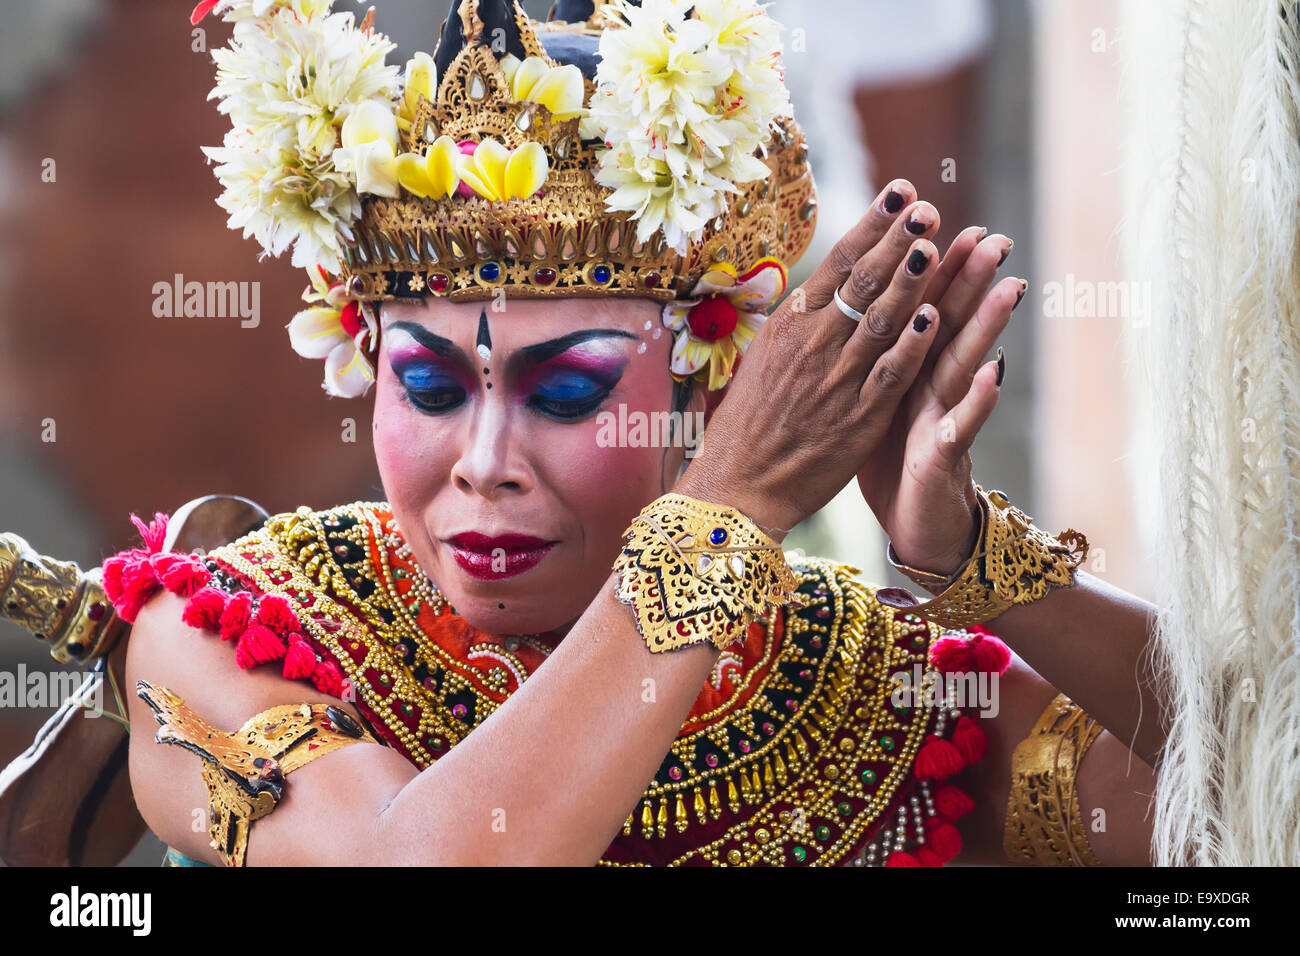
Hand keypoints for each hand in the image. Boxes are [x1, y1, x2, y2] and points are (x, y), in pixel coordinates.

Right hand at [675, 179, 946, 543]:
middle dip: (897, 240)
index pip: (839, 262)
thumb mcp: (764, 358)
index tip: (901, 193)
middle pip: (863, 282)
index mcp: (790, 324)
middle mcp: (813, 344)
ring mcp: (836, 379)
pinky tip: (933, 318)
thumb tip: (821, 286)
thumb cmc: (748, 422)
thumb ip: (799, 322)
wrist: (738, 484)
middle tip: (927, 206)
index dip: (874, 224)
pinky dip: (910, 347)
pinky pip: (889, 375)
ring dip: (909, 282)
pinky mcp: (857, 418)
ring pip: (879, 320)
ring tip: (933, 245)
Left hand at [855, 223, 1023, 576]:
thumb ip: (873, 359)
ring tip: (1011, 287)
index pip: (918, 309)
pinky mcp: (944, 460)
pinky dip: (978, 402)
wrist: (912, 529)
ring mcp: (942, 421)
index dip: (928, 269)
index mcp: (905, 371)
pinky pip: (961, 428)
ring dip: (987, 327)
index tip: (936, 218)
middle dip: (970, 282)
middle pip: (949, 327)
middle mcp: (930, 389)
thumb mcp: (873, 404)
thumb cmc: (892, 465)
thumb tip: (851, 313)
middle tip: (993, 236)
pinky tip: (995, 372)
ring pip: (965, 366)